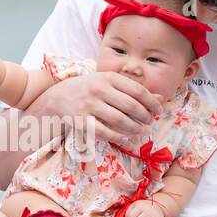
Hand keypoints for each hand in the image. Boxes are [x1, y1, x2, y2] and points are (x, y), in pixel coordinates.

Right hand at [35, 71, 163, 143]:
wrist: (56, 98)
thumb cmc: (88, 89)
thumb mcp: (108, 83)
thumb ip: (133, 90)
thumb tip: (160, 98)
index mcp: (108, 77)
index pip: (137, 90)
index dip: (152, 102)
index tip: (159, 111)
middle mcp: (99, 89)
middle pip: (131, 106)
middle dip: (145, 117)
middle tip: (150, 123)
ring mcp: (89, 105)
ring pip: (120, 120)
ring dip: (135, 128)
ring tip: (141, 131)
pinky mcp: (81, 121)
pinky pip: (105, 132)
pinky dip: (119, 137)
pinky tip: (126, 139)